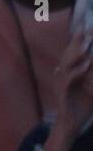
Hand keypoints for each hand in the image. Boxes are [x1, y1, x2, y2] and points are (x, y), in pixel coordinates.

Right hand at [49, 29, 92, 150]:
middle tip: (87, 29)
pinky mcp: (62, 92)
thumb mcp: (91, 87)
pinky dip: (77, 71)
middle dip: (78, 40)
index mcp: (70, 70)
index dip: (79, 38)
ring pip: (67, 63)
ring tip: (87, 44)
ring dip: (77, 53)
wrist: (71, 124)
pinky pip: (68, 79)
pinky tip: (86, 65)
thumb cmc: (83, 105)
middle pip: (68, 53)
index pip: (73, 50)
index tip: (88, 26)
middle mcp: (63, 73)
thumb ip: (91, 75)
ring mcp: (61, 82)